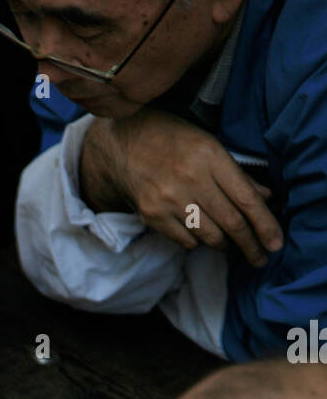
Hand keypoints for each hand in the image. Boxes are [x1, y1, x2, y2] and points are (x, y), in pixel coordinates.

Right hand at [83, 110, 283, 266]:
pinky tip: (199, 233)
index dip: (265, 224)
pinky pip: (186, 241)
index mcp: (209, 156)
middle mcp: (190, 178)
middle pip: (231, 222)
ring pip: (209, 236)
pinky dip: (197, 242)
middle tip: (260, 258)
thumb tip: (265, 197)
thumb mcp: (208, 144)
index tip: (275, 242)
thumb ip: (236, 173)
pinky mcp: (153, 215)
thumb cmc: (172, 140)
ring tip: (228, 243)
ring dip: (224, 244)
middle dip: (250, 244)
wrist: (123, 143)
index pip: (247, 199)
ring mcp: (169, 199)